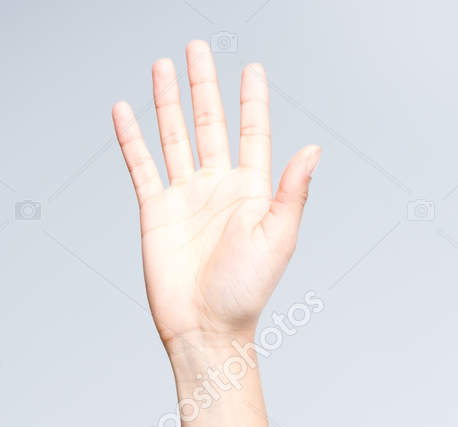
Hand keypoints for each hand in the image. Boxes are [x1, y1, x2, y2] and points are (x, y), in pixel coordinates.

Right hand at [113, 41, 319, 352]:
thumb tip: (313, 150)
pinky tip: (125, 110)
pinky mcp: (156, 211)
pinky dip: (132, 138)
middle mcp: (217, 189)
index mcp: (251, 193)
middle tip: (198, 48)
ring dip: (169, 101)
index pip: (252, 134)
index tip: (252, 68)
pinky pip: (141, 166)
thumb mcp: (277, 238)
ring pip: (174, 136)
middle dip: (204, 86)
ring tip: (163, 65)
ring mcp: (185, 197)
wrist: (206, 328)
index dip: (251, 101)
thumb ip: (292, 192)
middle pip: (209, 124)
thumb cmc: (246, 293)